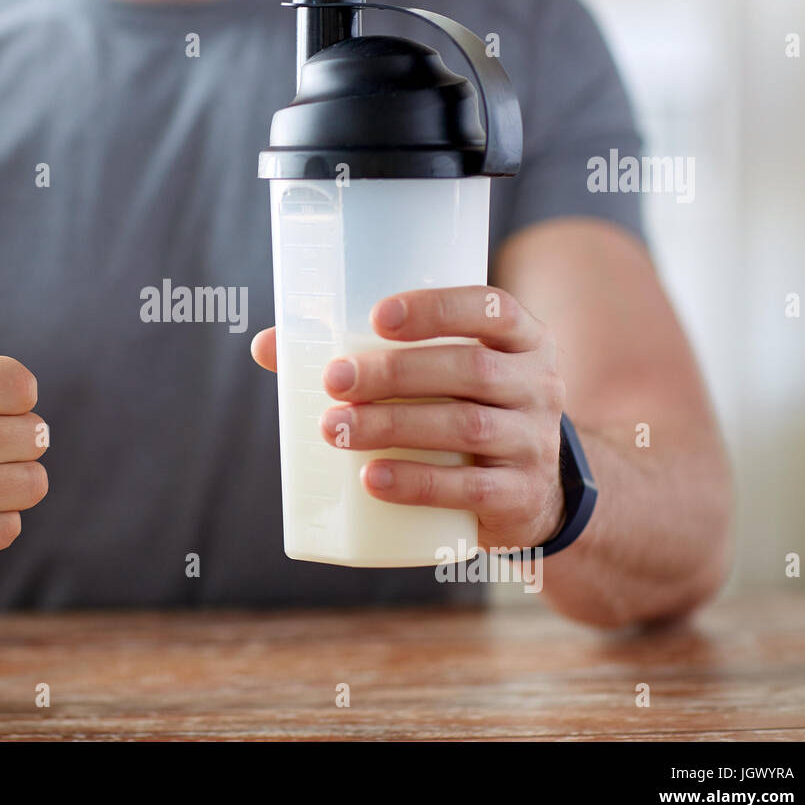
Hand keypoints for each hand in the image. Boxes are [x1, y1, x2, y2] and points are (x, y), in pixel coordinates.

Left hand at [251, 286, 564, 549]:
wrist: (533, 493)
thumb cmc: (462, 411)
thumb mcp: (438, 376)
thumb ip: (363, 354)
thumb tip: (267, 345)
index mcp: (520, 340)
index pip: (492, 308)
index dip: (438, 308)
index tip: (378, 316)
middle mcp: (537, 384)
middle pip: (470, 368)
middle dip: (395, 372)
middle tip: (334, 380)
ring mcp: (533, 442)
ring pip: (468, 426)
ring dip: (395, 426)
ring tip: (333, 430)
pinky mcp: (520, 496)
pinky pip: (472, 488)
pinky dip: (418, 484)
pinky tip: (372, 479)